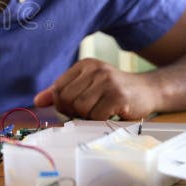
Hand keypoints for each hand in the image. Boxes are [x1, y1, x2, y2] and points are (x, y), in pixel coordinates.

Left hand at [33, 58, 157, 119]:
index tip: (75, 107)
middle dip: (74, 112)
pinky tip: (111, 114)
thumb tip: (37, 100)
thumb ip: (62, 91)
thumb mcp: (87, 85)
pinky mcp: (118, 96)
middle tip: (89, 112)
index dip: (62, 104)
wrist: (148, 91)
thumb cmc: (113, 91)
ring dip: (88, 117)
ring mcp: (107, 82)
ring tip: (100, 111)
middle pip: (66, 100)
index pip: (57, 89)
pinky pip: (96, 116)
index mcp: (84, 65)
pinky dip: (100, 120)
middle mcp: (95, 70)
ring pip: (80, 108)